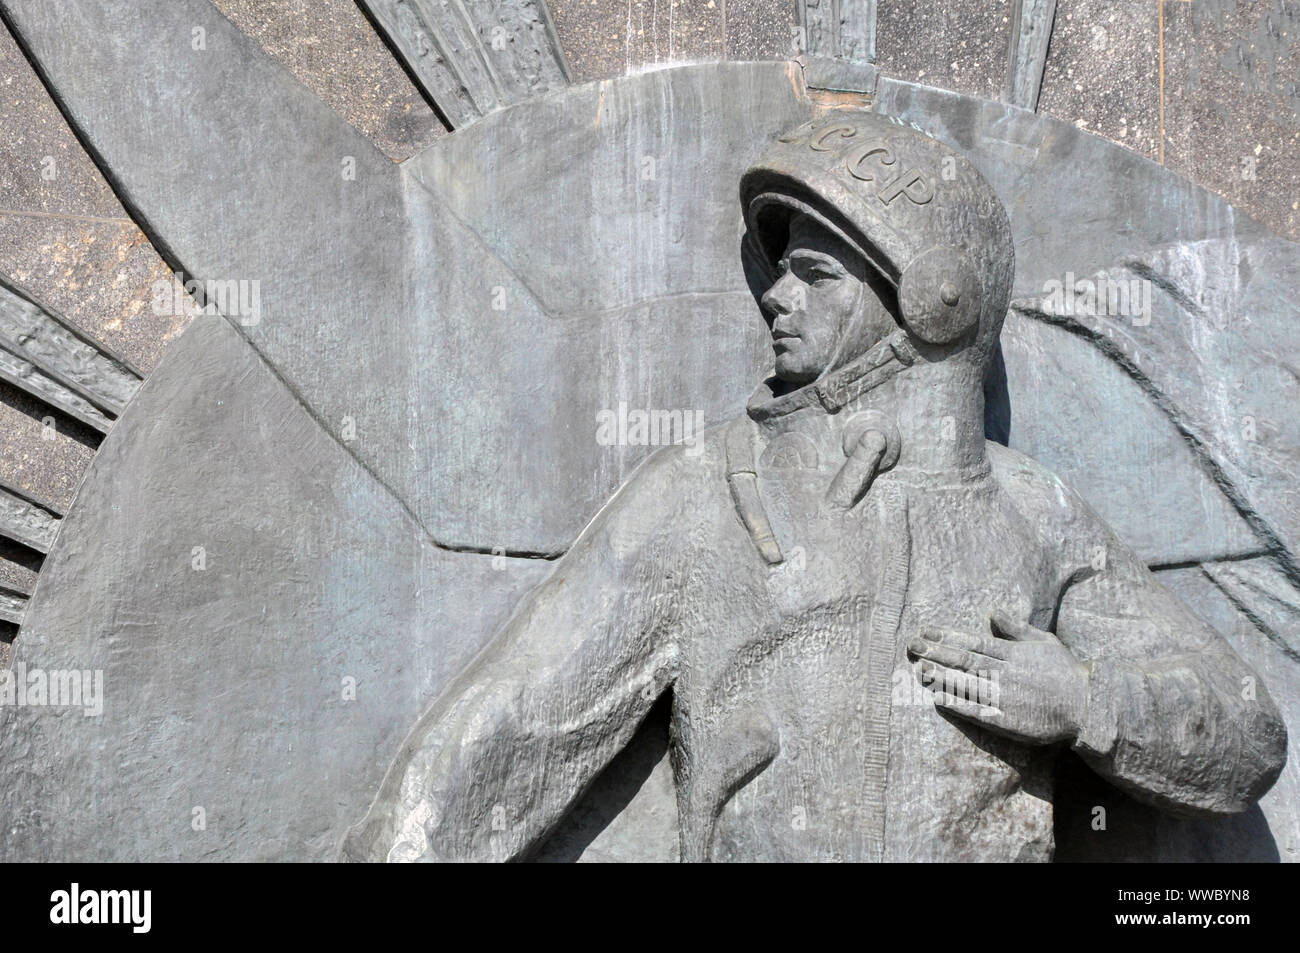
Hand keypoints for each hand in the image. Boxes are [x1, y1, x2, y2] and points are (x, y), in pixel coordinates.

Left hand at [906, 611, 1090, 744]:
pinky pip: (976, 710)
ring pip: (965, 683)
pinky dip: (956, 703)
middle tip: (911, 645)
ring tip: (918, 668)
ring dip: (940, 675)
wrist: (1088, 706)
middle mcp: (1005, 672)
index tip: (925, 631)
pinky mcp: (1007, 719)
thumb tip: (994, 612)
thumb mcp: (1045, 642)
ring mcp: (1005, 696)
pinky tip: (937, 697)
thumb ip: (1017, 629)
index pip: (972, 641)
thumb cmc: (1067, 672)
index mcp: (1013, 653)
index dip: (946, 636)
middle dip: (935, 651)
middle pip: (963, 659)